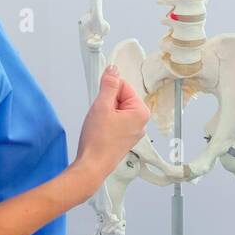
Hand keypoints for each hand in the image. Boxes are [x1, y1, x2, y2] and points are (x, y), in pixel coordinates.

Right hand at [72, 65, 149, 197]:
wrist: (92, 165)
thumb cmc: (98, 140)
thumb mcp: (102, 106)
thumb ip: (109, 85)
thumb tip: (113, 69)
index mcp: (141, 111)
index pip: (124, 86)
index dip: (108, 91)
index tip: (101, 101)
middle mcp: (141, 122)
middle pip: (121, 98)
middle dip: (107, 103)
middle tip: (100, 116)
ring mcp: (133, 131)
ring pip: (117, 110)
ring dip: (105, 113)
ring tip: (99, 125)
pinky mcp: (124, 138)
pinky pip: (115, 122)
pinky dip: (106, 123)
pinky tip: (100, 131)